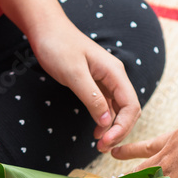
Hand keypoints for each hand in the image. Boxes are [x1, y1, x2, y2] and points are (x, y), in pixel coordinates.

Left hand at [29, 16, 140, 152]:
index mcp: (115, 73)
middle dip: (119, 130)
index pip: (131, 105)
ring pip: (118, 110)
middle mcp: (115, 77)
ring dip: (112, 128)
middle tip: (102, 148)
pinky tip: (96, 131)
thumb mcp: (73, 73)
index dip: (123, 127)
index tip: (106, 141)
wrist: (46, 29)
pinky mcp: (95, 83)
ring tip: (99, 144)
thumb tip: (107, 122)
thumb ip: (91, 97)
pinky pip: (106, 106)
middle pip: (128, 110)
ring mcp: (106, 80)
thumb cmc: (58, 46)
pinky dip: (104, 120)